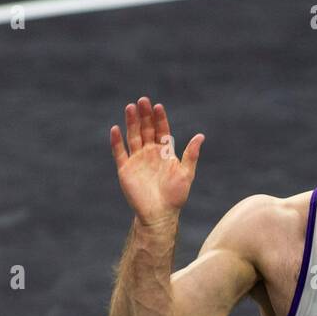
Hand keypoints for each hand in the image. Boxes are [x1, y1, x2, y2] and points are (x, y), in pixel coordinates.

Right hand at [109, 96, 203, 224]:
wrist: (159, 215)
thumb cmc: (175, 196)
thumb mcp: (186, 173)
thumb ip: (191, 154)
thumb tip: (200, 135)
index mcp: (164, 152)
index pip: (161, 130)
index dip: (159, 118)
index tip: (158, 106)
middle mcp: (149, 153)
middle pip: (145, 129)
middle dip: (144, 115)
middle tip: (143, 100)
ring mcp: (137, 160)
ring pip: (132, 136)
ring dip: (131, 122)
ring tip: (130, 107)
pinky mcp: (125, 170)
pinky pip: (119, 152)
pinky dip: (117, 141)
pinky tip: (115, 129)